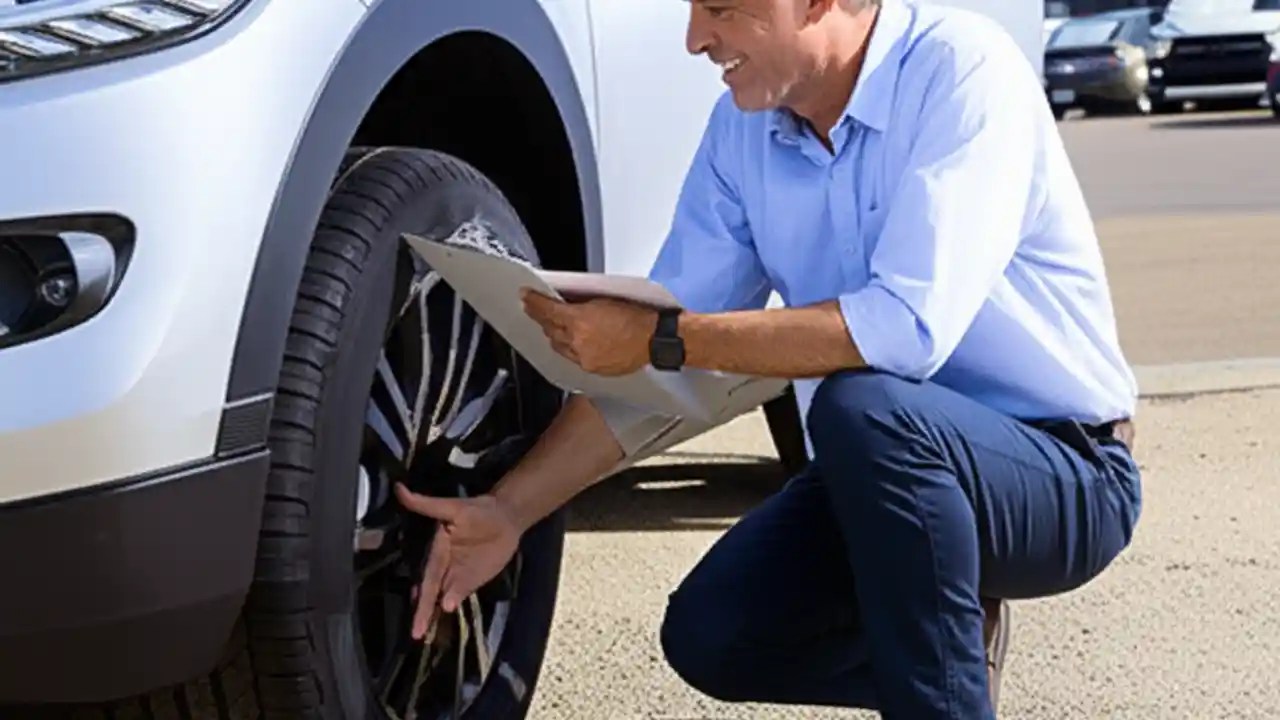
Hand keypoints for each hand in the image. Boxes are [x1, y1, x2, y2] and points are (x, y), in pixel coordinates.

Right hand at [394, 483, 521, 640]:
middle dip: (424, 613)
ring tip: (427, 632)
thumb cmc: (478, 510)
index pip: (427, 578)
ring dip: (436, 614)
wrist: (506, 517)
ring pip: (444, 597)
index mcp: (437, 552)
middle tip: (417, 635)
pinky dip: (455, 602)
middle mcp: (444, 567)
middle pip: (433, 593)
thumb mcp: (452, 507)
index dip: (421, 598)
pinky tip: (450, 611)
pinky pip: (461, 594)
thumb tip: (399, 489)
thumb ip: (426, 505)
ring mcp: (459, 574)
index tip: (414, 616)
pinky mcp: (472, 579)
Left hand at [522, 289, 655, 375]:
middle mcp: (577, 341)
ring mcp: (584, 358)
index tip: (526, 297)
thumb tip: (564, 304)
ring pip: (558, 346)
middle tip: (537, 310)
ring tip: (554, 327)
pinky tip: (573, 344)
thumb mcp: (603, 301)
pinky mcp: (592, 369)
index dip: (533, 303)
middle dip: (542, 319)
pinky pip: (572, 358)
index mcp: (579, 320)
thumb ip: (579, 304)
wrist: (652, 339)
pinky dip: (569, 350)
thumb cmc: (635, 317)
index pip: (547, 311)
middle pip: (550, 329)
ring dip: (554, 335)